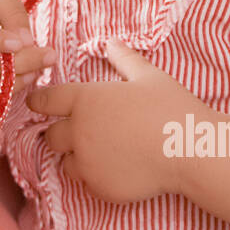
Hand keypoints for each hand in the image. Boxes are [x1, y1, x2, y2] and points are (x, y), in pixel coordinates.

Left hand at [27, 38, 204, 202]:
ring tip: (103, 151)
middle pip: (51, 136)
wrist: (190, 151)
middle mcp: (78, 132)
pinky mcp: (99, 188)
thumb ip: (124, 59)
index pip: (44, 101)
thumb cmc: (170, 108)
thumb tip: (111, 42)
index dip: (39, 101)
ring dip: (77, 157)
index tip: (39, 102)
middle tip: (83, 130)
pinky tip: (117, 168)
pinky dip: (96, 177)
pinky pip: (87, 183)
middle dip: (62, 133)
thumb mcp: (148, 76)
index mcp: (85, 101)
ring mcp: (87, 163)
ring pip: (67, 162)